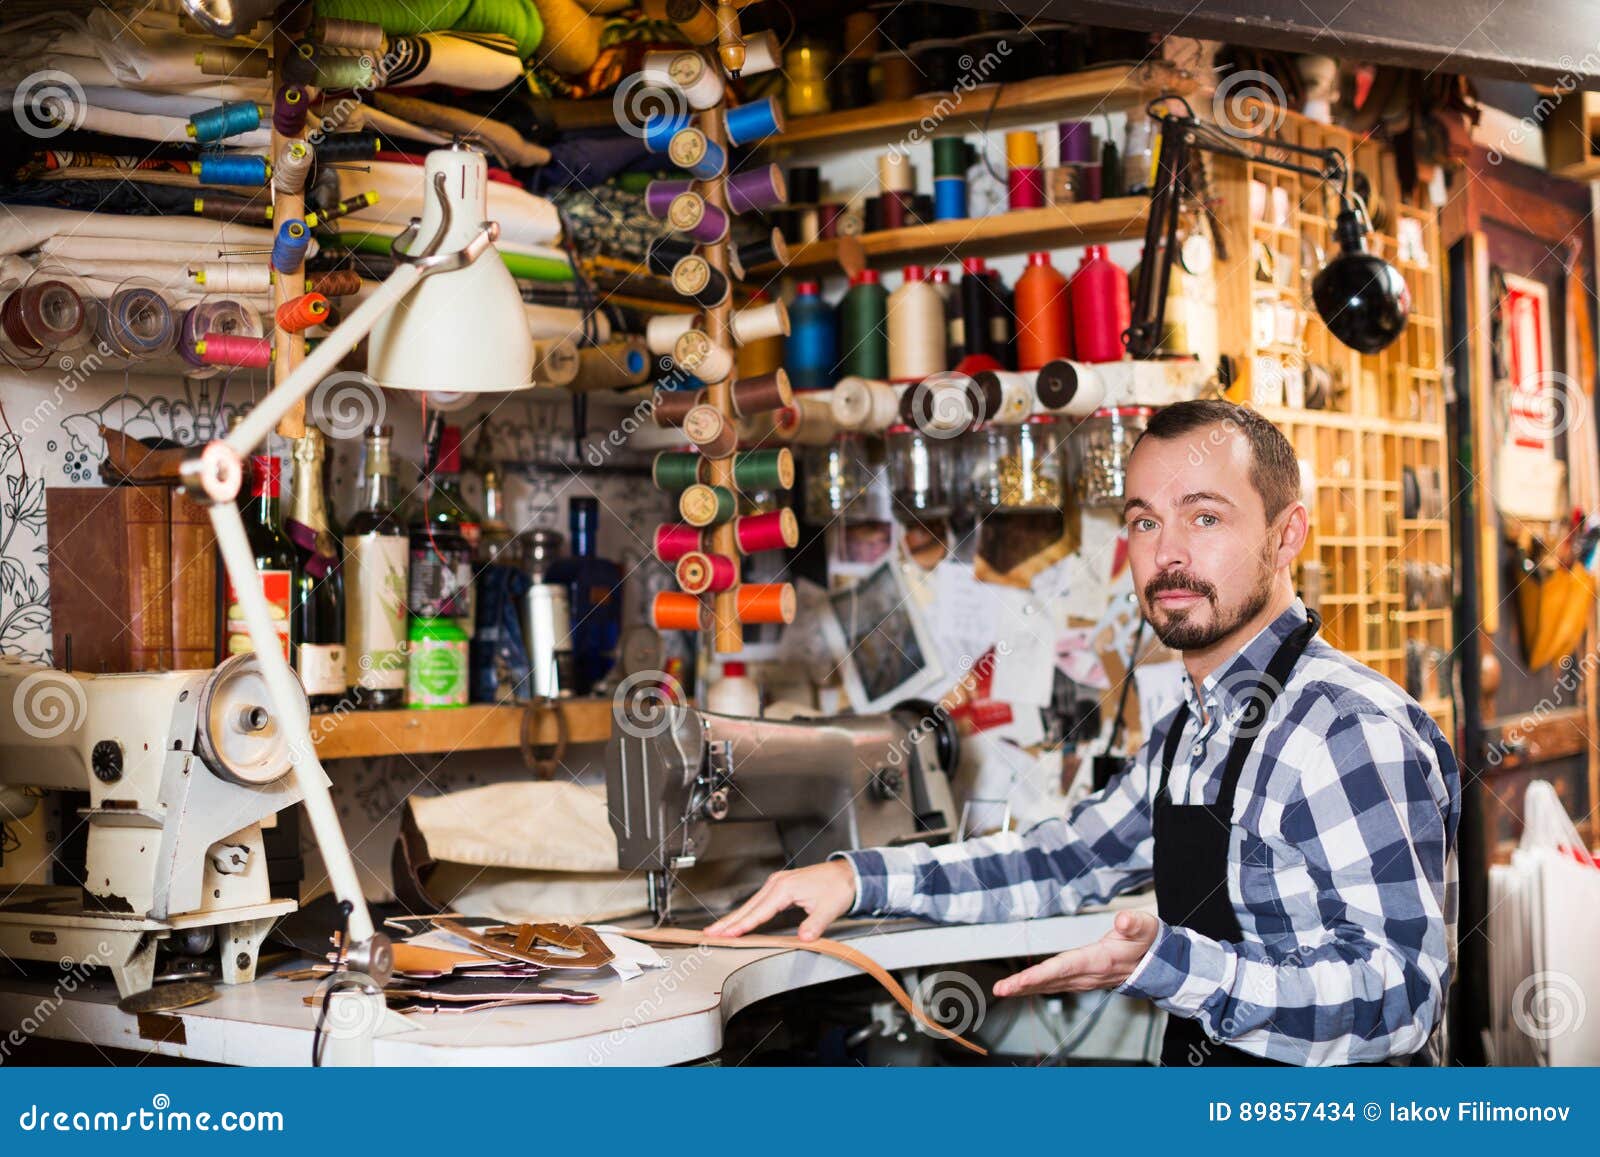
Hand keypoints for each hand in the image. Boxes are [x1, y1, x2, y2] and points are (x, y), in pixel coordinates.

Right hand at [703, 860, 855, 940]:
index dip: (743, 925)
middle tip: (709, 933)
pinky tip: (739, 921)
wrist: (847, 875)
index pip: (759, 911)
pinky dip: (746, 913)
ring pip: (750, 904)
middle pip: (748, 907)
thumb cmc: (837, 888)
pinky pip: (758, 903)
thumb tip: (804, 937)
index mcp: (784, 888)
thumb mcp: (828, 909)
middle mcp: (777, 884)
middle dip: (728, 921)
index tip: (728, 934)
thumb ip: (815, 924)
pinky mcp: (779, 888)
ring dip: (734, 918)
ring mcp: (777, 884)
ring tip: (717, 930)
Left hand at [992, 910, 1160, 997]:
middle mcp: (1088, 975)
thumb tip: (1122, 919)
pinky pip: (1055, 984)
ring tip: (1003, 989)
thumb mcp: (1145, 928)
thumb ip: (1134, 924)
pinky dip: (1037, 986)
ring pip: (1050, 985)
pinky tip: (1022, 987)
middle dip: (1024, 986)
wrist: (1158, 964)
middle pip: (1051, 981)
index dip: (1042, 975)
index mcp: (1098, 961)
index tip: (1021, 980)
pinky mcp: (1081, 979)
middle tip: (1000, 989)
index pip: (1064, 968)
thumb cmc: (1147, 944)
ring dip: (1026, 988)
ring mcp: (1084, 980)